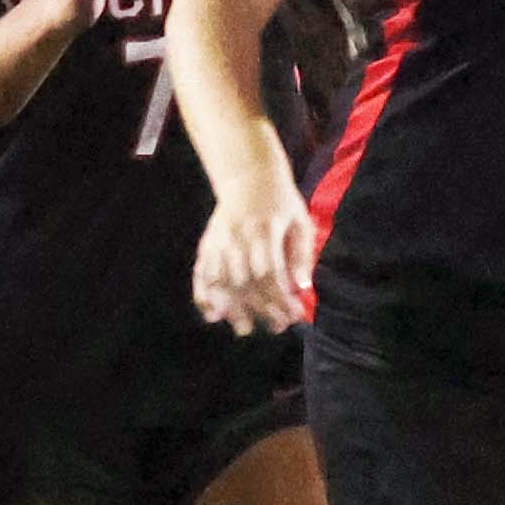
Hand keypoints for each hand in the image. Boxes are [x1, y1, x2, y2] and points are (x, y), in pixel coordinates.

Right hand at [191, 174, 316, 334]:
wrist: (248, 175)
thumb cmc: (281, 201)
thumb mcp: (300, 222)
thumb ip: (301, 256)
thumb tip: (302, 289)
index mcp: (264, 231)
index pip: (270, 273)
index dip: (280, 299)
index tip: (292, 316)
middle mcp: (238, 237)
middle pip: (246, 282)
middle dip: (260, 309)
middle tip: (275, 328)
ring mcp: (219, 241)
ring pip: (222, 281)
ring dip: (232, 308)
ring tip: (244, 328)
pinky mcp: (207, 243)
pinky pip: (201, 273)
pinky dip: (203, 295)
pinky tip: (212, 314)